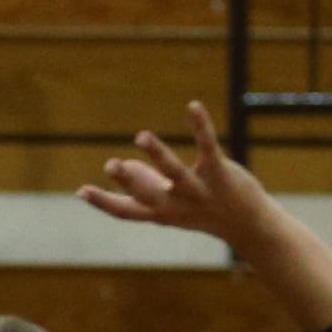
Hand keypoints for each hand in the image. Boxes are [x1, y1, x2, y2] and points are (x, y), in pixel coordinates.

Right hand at [79, 101, 281, 248]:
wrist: (250, 226)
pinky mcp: (220, 175)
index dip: (104, 203)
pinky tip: (192, 106)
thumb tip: (124, 166)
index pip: (128, 212)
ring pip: (175, 174)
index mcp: (162, 213)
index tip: (81, 191)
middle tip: (111, 165)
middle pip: (148, 195)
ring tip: (141, 137)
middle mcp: (178, 205)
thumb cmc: (207, 211)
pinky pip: (208, 148)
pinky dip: (200, 126)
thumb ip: (148, 186)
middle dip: (129, 181)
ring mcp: (199, 191)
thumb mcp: (174, 204)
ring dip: (157, 155)